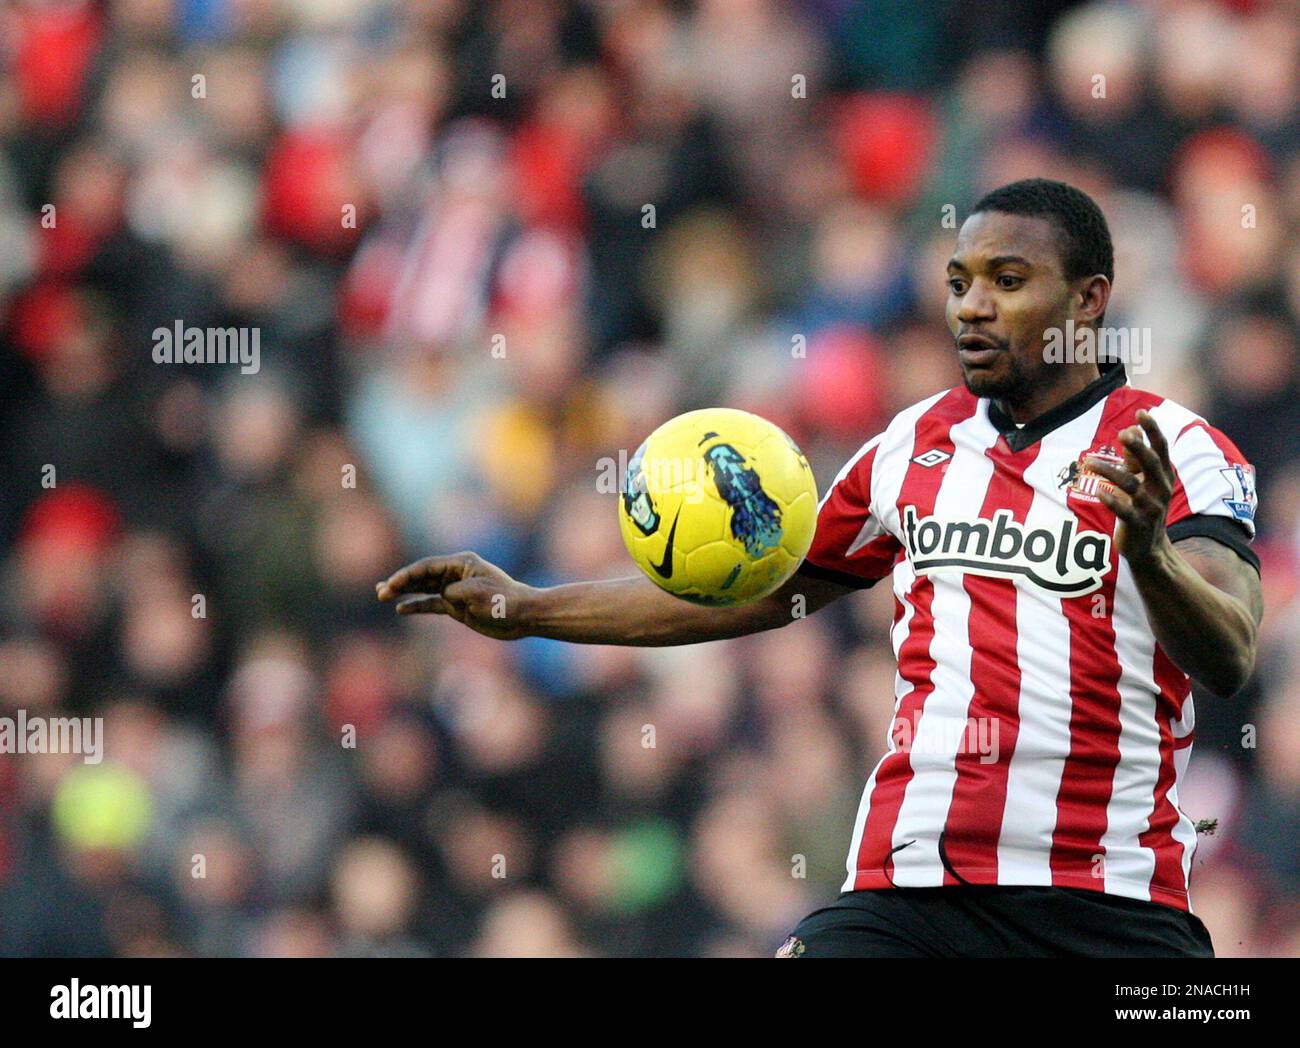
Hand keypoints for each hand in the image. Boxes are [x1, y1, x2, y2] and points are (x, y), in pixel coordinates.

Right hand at [376, 552, 534, 639]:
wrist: (522, 615)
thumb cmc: (504, 600)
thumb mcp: (479, 594)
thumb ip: (456, 592)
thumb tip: (443, 596)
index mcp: (461, 563)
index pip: (427, 567)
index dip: (406, 575)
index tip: (391, 585)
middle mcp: (455, 574)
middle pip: (421, 575)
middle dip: (400, 582)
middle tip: (380, 592)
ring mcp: (454, 589)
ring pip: (423, 588)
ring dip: (404, 592)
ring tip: (382, 595)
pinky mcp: (456, 605)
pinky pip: (431, 603)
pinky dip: (417, 605)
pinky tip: (401, 609)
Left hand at [1086, 410, 1174, 569]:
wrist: (1150, 549)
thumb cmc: (1143, 509)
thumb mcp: (1143, 482)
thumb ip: (1136, 460)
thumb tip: (1130, 432)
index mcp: (1163, 476)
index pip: (1161, 448)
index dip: (1153, 430)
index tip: (1142, 412)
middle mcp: (1161, 490)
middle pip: (1151, 463)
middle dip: (1138, 447)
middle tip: (1122, 433)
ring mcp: (1151, 508)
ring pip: (1131, 485)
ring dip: (1110, 471)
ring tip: (1089, 462)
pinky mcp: (1138, 525)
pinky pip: (1125, 510)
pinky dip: (1112, 500)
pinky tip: (1100, 492)